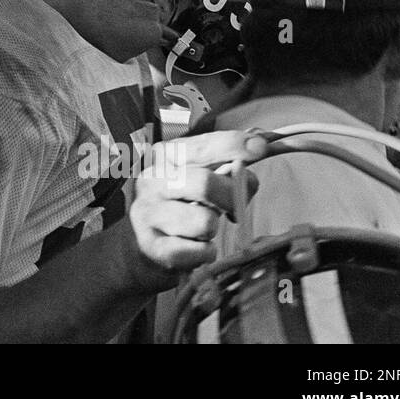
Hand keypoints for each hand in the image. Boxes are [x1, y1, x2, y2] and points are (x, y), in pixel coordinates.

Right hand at [128, 131, 268, 279]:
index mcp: (164, 157)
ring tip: (200, 229)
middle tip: (231, 209)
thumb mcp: (197, 181)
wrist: (140, 247)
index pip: (204, 145)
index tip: (259, 148)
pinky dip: (205, 253)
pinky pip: (198, 251)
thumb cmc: (178, 209)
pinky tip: (194, 248)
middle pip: (206, 183)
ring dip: (212, 230)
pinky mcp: (152, 246)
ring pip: (204, 222)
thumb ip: (225, 170)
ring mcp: (148, 213)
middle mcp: (151, 180)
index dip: (235, 145)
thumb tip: (251, 168)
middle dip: (230, 199)